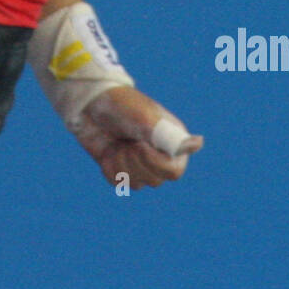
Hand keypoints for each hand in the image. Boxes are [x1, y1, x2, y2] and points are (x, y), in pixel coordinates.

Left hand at [73, 85, 203, 189]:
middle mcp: (161, 154)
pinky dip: (110, 169)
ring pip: (137, 184)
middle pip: (155, 181)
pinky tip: (108, 151)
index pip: (174, 171)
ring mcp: (141, 162)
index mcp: (173, 140)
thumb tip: (198, 144)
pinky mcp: (122, 168)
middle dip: (134, 162)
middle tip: (126, 140)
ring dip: (121, 164)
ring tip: (116, 144)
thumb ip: (168, 136)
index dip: (154, 162)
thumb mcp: (144, 118)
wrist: (89, 104)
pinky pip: (119, 183)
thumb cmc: (121, 105)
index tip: (138, 144)